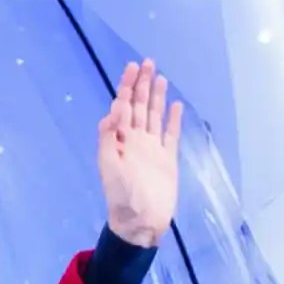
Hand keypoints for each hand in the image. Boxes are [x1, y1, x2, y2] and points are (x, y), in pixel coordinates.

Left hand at [98, 59, 183, 247]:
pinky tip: (175, 105)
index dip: (125, 88)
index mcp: (119, 141)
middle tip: (146, 62)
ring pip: (154, 115)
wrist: (141, 220)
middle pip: (138, 106)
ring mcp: (152, 148)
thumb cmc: (122, 195)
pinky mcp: (167, 158)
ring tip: (158, 76)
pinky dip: (172, 119)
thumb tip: (111, 112)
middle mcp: (135, 141)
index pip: (122, 107)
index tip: (130, 68)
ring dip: (156, 96)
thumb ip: (109, 139)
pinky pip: (170, 134)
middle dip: (141, 85)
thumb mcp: (109, 166)